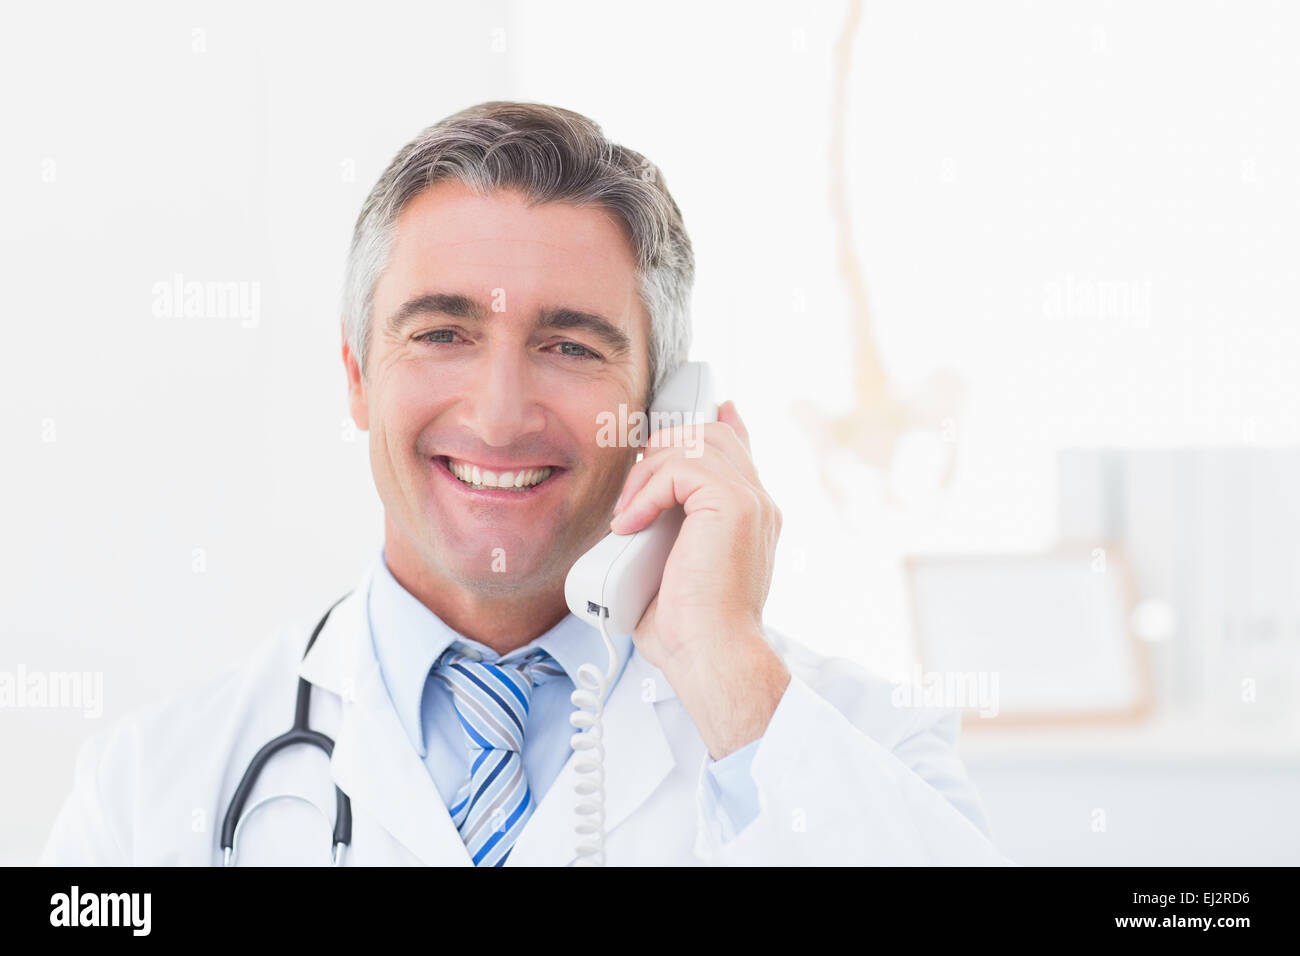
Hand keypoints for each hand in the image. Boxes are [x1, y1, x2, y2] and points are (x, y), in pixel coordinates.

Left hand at [608, 400, 790, 757]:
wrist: (712, 656)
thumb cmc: (687, 630)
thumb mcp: (670, 568)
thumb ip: (665, 532)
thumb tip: (633, 520)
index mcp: (751, 516)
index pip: (737, 447)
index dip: (711, 423)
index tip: (681, 420)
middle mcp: (758, 503)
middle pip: (711, 433)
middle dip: (661, 447)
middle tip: (632, 492)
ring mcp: (750, 501)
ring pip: (695, 442)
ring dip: (648, 472)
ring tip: (630, 514)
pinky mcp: (732, 504)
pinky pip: (681, 467)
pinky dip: (647, 490)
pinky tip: (633, 523)